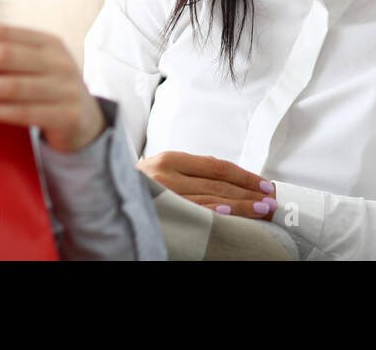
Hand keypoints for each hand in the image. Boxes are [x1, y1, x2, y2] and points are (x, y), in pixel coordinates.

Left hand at [0, 23, 106, 152]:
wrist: (85, 123)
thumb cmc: (44, 91)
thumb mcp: (30, 67)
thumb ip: (0, 59)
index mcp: (47, 41)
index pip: (1, 31)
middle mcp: (58, 60)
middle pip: (4, 54)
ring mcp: (65, 88)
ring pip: (10, 85)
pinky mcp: (65, 115)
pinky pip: (21, 113)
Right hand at [139, 150, 276, 219]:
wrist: (104, 191)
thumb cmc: (139, 183)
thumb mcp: (162, 169)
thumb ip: (191, 171)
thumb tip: (230, 180)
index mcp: (170, 159)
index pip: (217, 166)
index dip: (244, 175)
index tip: (264, 185)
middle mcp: (167, 174)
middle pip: (218, 183)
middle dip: (248, 192)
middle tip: (270, 200)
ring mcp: (163, 194)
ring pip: (210, 199)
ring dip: (240, 205)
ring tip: (262, 210)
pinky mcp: (160, 212)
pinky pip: (193, 213)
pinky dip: (214, 214)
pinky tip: (232, 216)